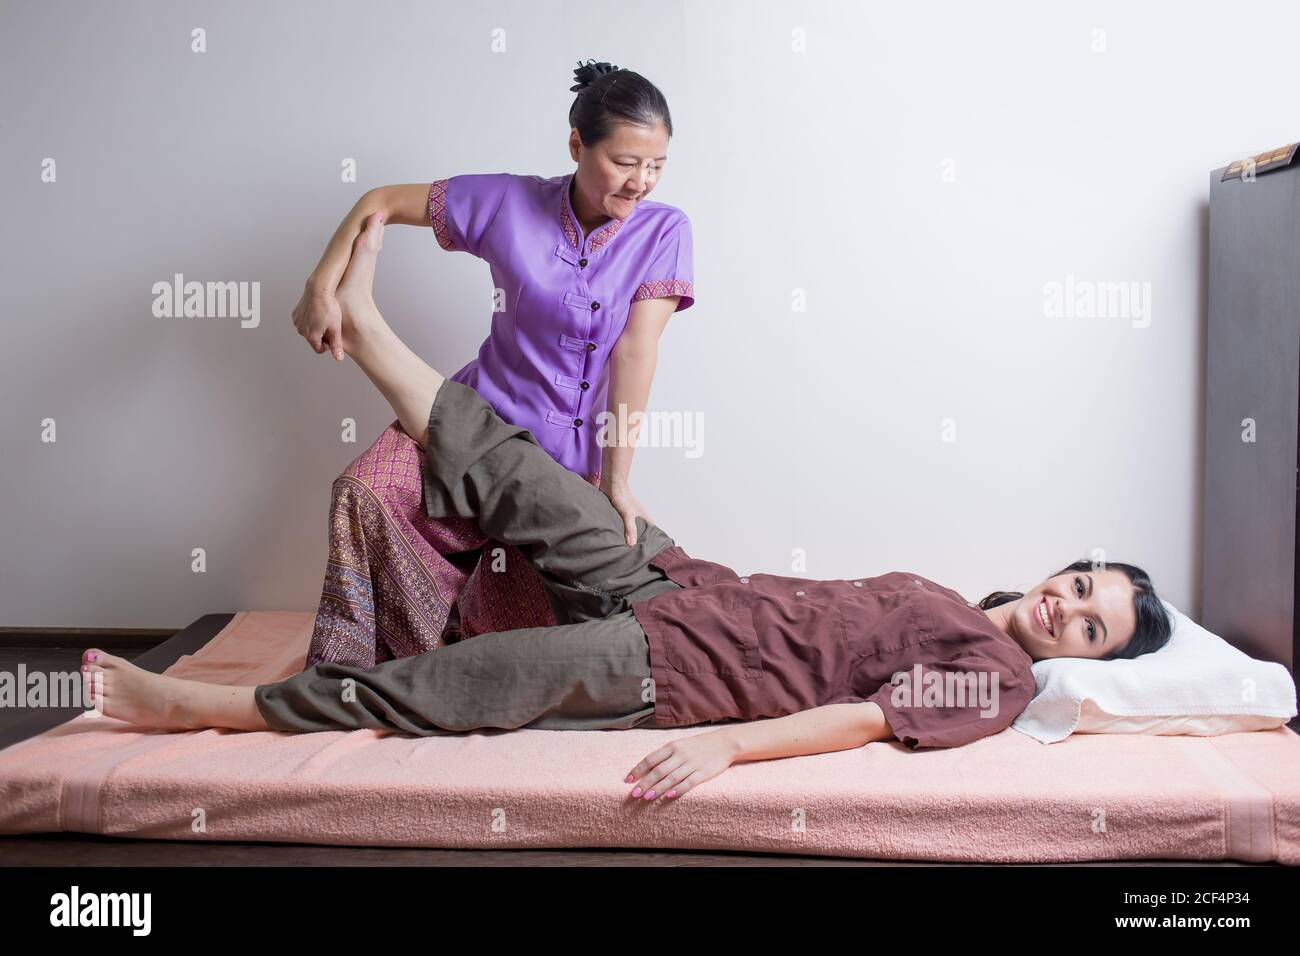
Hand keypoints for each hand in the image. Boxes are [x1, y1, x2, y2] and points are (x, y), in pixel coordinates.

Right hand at [292, 282, 344, 360]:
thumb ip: (336, 345)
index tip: (334, 336)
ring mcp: (297, 322)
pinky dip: (309, 320)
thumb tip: (338, 359)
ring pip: (308, 331)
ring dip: (315, 328)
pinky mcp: (295, 314)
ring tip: (324, 318)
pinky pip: (303, 322)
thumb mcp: (336, 328)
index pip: (320, 349)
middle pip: (313, 340)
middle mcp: (301, 331)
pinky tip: (317, 313)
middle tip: (330, 325)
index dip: (328, 344)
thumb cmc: (329, 308)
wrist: (319, 289)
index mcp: (311, 336)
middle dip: (321, 336)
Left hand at [599, 475, 652, 545]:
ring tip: (627, 548)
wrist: (613, 485)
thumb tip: (632, 544)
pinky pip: (625, 526)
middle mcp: (641, 517)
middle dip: (641, 541)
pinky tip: (618, 537)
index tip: (650, 551)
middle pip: (643, 532)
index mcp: (646, 517)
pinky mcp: (623, 515)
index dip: (653, 541)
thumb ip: (630, 529)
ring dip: (631, 536)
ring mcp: (632, 516)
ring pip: (634, 529)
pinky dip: (623, 532)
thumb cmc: (623, 497)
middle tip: (636, 553)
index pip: (653, 532)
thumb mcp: (627, 515)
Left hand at [625, 729, 739, 801]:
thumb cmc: (699, 745)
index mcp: (672, 746)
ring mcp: (692, 764)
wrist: (724, 743)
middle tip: (634, 794)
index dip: (638, 770)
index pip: (651, 759)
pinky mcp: (703, 773)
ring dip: (658, 788)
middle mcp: (680, 754)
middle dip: (645, 783)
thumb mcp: (680, 745)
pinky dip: (678, 789)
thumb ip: (665, 755)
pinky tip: (669, 796)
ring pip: (671, 778)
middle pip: (658, 770)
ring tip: (646, 797)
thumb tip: (646, 768)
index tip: (628, 780)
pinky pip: (688, 782)